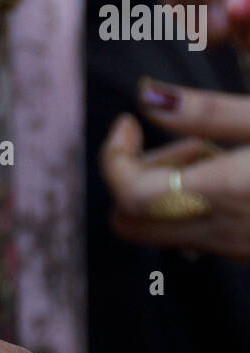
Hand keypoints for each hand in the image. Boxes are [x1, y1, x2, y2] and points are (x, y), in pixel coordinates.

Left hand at [101, 91, 249, 261]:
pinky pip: (190, 233)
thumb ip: (211, 112)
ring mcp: (231, 249)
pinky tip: (228, 174)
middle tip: (174, 142)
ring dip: (167, 190)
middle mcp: (220, 230)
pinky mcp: (241, 254)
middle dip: (136, 178)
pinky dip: (190, 202)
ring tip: (214, 153)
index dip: (115, 159)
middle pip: (129, 224)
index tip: (126, 124)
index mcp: (227, 190)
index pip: (132, 195)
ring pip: (157, 231)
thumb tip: (148, 97)